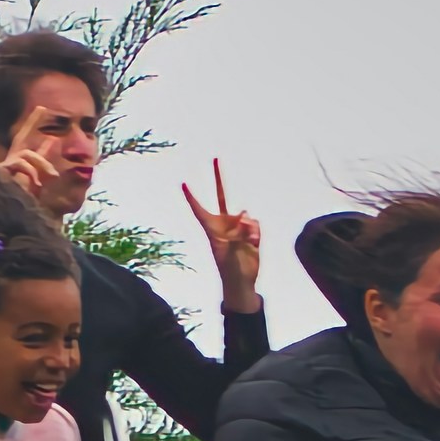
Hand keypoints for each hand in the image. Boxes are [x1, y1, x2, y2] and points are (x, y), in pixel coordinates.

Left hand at [183, 164, 263, 310]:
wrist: (243, 282)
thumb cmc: (230, 270)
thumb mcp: (230, 251)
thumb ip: (238, 231)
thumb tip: (246, 215)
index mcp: (212, 229)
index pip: (199, 210)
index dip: (192, 197)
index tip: (183, 184)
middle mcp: (224, 224)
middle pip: (221, 195)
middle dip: (219, 177)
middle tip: (216, 158)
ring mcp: (237, 227)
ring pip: (246, 215)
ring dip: (249, 226)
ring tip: (246, 242)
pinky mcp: (250, 233)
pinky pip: (256, 224)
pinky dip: (256, 232)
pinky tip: (253, 243)